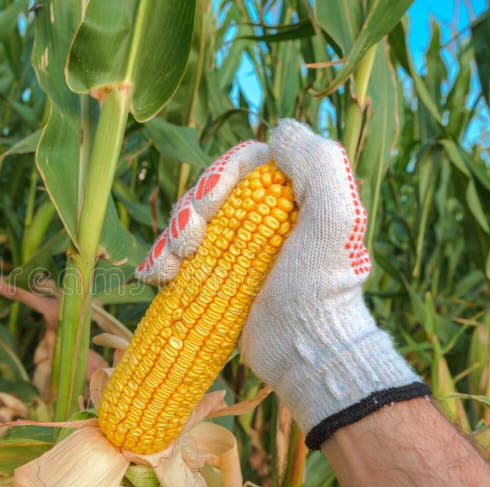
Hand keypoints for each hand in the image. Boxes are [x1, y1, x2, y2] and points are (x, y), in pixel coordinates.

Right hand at [136, 119, 427, 447]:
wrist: (305, 351)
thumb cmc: (323, 287)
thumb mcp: (335, 218)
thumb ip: (318, 163)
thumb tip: (279, 131)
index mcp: (291, 196)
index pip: (244, 164)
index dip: (218, 176)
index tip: (209, 205)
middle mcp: (263, 217)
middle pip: (208, 193)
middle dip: (188, 213)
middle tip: (188, 245)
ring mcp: (237, 249)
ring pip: (187, 224)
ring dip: (169, 240)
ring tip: (169, 269)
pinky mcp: (216, 279)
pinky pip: (178, 258)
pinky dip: (159, 262)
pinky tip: (154, 278)